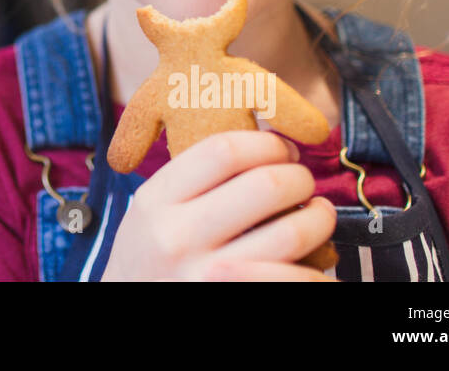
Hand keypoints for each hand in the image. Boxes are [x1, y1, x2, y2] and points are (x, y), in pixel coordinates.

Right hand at [100, 130, 337, 280]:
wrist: (129, 304)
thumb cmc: (150, 262)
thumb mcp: (149, 213)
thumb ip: (191, 181)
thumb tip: (264, 148)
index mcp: (157, 201)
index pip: (223, 150)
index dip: (267, 144)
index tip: (282, 151)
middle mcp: (178, 237)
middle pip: (266, 184)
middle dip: (300, 179)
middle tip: (302, 184)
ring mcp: (208, 276)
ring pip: (291, 233)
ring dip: (319, 218)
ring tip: (317, 215)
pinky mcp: (233, 298)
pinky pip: (295, 279)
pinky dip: (318, 268)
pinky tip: (315, 258)